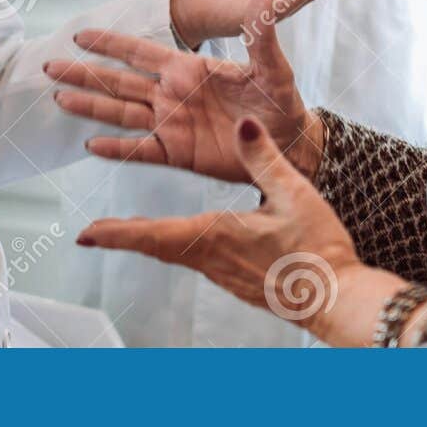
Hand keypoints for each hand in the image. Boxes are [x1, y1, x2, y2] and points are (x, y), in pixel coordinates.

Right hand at [47, 15, 321, 183]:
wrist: (291, 145)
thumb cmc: (280, 101)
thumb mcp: (273, 68)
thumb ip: (261, 37)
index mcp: (188, 68)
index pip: (141, 52)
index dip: (111, 44)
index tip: (80, 33)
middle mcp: (172, 94)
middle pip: (119, 82)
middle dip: (85, 74)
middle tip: (49, 66)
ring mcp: (171, 125)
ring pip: (122, 113)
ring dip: (91, 107)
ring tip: (59, 99)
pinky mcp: (178, 154)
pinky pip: (142, 151)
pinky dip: (117, 148)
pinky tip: (92, 144)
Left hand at [77, 117, 409, 346]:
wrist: (340, 300)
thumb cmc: (318, 251)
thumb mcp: (293, 194)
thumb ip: (264, 158)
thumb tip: (242, 125)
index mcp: (216, 236)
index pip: (154, 235)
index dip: (118, 233)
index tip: (86, 234)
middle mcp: (212, 259)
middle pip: (157, 245)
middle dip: (123, 235)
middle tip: (94, 232)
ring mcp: (224, 274)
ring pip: (175, 253)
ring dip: (149, 240)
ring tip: (128, 231)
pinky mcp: (239, 280)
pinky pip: (198, 260)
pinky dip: (178, 247)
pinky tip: (187, 241)